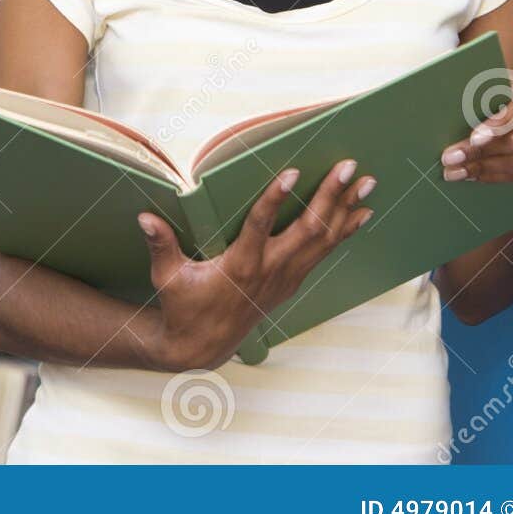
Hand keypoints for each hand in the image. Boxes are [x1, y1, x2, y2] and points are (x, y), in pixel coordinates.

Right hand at [135, 160, 374, 371]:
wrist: (202, 346)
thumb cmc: (182, 306)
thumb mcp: (167, 276)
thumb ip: (160, 245)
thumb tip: (145, 217)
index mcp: (239, 266)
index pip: (260, 227)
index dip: (276, 198)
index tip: (293, 172)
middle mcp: (269, 271)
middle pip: (308, 230)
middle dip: (330, 196)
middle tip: (348, 167)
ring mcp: (285, 278)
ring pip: (323, 241)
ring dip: (346, 210)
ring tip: (368, 183)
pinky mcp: (291, 282)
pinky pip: (324, 253)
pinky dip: (344, 232)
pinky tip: (360, 213)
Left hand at [440, 69, 512, 182]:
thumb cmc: (503, 89)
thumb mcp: (493, 84)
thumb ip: (481, 96)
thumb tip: (454, 123)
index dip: (498, 126)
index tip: (473, 139)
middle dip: (481, 154)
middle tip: (451, 159)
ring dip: (485, 170)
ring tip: (457, 172)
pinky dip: (500, 177)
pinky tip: (477, 175)